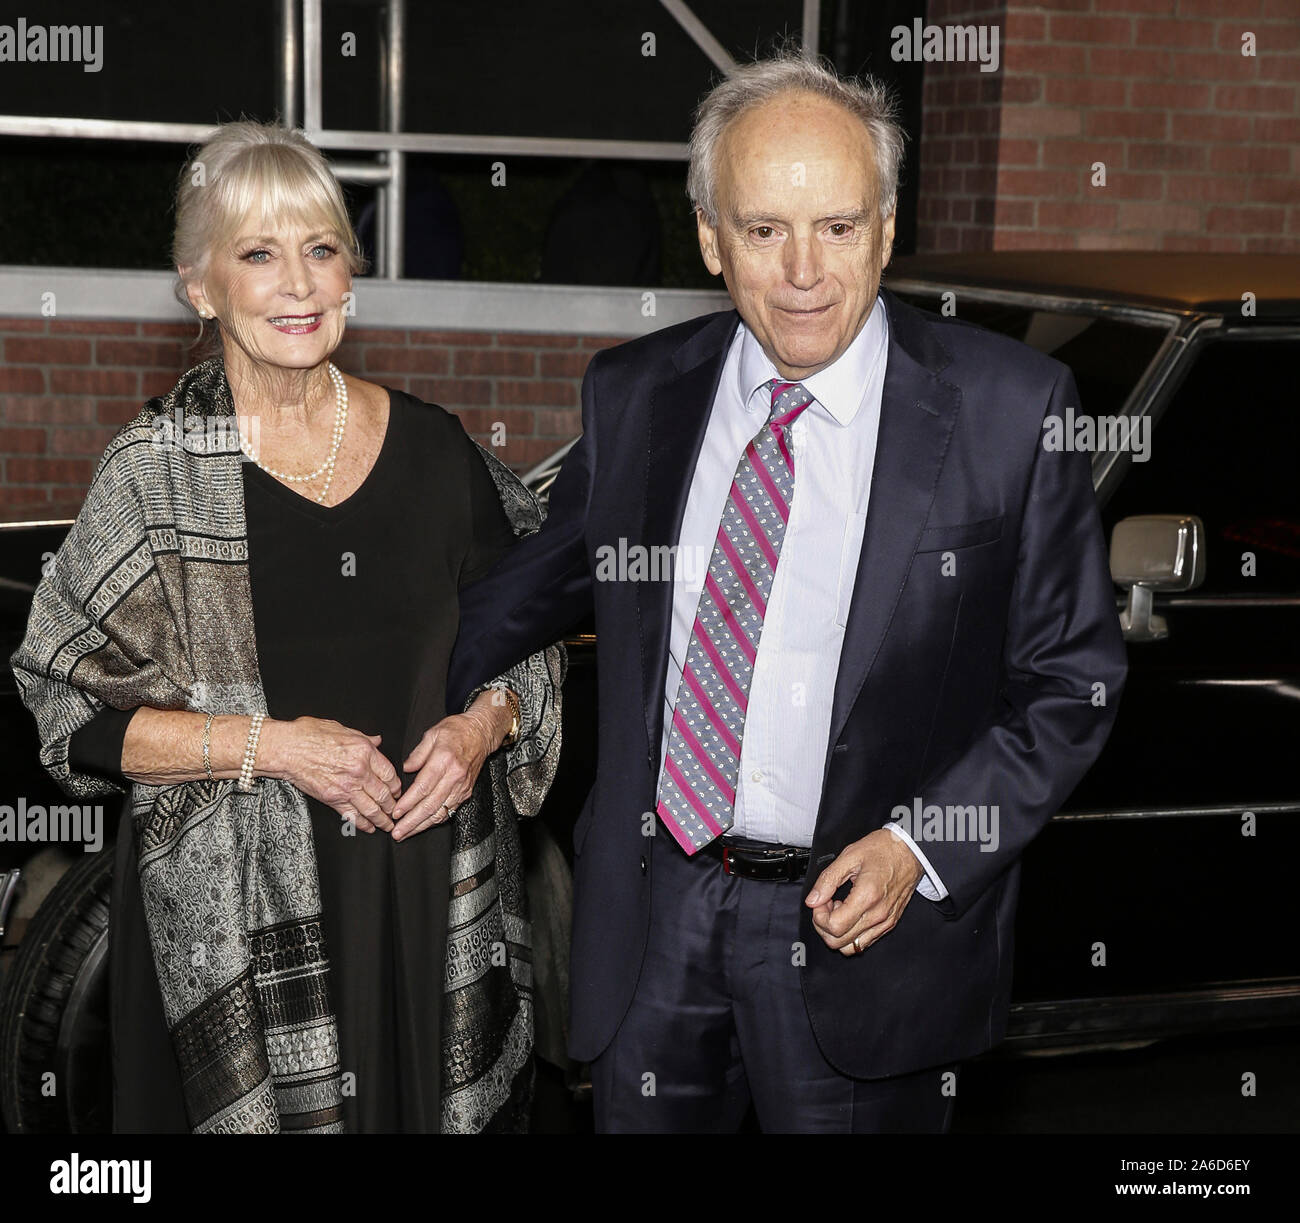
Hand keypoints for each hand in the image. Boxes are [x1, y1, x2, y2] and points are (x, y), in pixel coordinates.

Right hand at [259, 716, 400, 832]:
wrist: (286, 749)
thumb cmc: (309, 734)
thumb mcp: (342, 728)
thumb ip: (364, 738)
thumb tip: (377, 740)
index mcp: (364, 752)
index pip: (390, 773)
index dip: (396, 785)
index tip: (398, 791)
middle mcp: (359, 771)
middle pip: (384, 794)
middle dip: (393, 805)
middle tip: (397, 811)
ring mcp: (346, 787)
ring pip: (372, 809)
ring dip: (383, 819)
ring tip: (389, 825)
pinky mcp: (332, 799)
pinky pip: (353, 816)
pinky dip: (363, 824)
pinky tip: (369, 828)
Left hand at [390, 708, 497, 841]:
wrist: (481, 733)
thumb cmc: (458, 730)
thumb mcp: (433, 733)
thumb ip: (418, 753)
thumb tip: (406, 768)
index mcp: (444, 760)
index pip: (423, 787)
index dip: (408, 802)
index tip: (396, 813)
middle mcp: (454, 776)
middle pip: (430, 805)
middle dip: (412, 821)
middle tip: (398, 832)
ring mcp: (461, 786)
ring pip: (440, 812)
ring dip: (422, 825)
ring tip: (406, 833)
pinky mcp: (466, 792)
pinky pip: (449, 810)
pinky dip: (435, 820)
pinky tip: (423, 825)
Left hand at [804, 829, 923, 955]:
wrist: (910, 850)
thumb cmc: (883, 849)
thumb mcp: (849, 856)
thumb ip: (827, 880)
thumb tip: (812, 900)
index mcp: (867, 897)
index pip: (834, 927)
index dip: (819, 916)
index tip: (820, 901)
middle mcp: (878, 915)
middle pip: (839, 942)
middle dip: (824, 926)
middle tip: (825, 904)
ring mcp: (885, 922)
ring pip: (851, 947)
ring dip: (837, 932)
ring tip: (838, 909)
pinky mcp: (889, 924)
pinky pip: (864, 942)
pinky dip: (851, 933)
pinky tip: (850, 911)